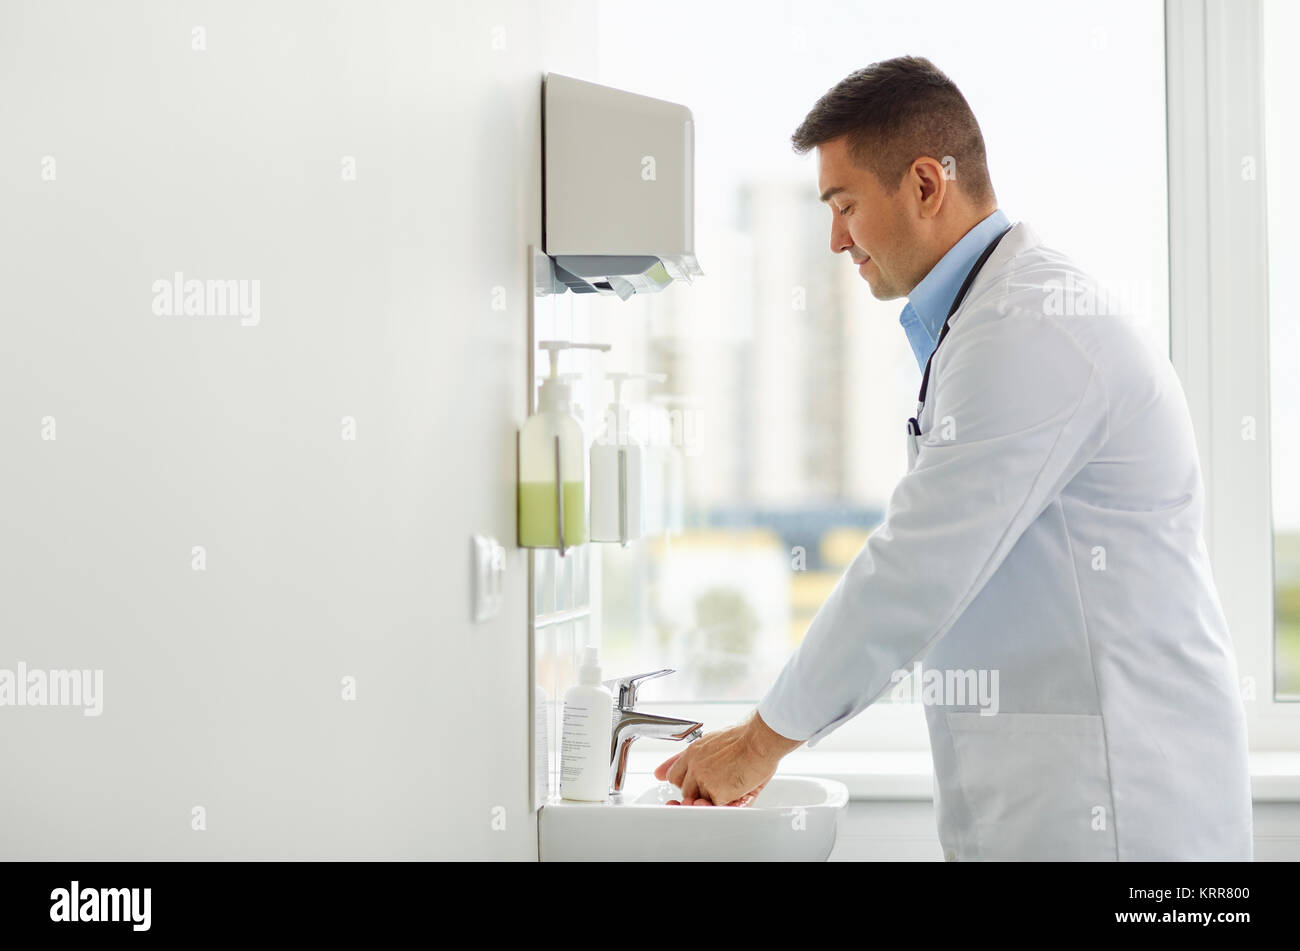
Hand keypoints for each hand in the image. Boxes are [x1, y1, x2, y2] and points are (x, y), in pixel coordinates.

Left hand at [653, 710, 801, 805]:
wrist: (760, 740)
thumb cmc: (745, 740)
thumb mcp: (710, 742)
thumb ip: (686, 758)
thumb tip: (660, 773)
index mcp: (692, 753)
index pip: (674, 775)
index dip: (685, 782)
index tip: (693, 784)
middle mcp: (694, 766)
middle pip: (686, 791)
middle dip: (700, 792)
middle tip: (719, 783)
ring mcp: (704, 780)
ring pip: (700, 800)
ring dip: (714, 797)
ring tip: (731, 783)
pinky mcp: (717, 793)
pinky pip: (716, 807)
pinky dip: (728, 802)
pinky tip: (737, 789)